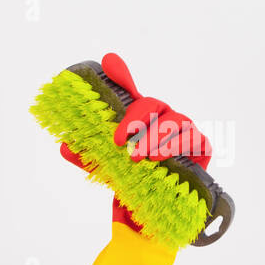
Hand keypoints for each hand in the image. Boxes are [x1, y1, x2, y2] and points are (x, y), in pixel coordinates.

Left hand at [60, 52, 211, 233]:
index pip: (130, 90)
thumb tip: (64, 146)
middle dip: (135, 120)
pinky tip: (161, 158)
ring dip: (155, 138)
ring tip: (138, 157)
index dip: (121, 74)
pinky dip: (177, 147)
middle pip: (152, 104)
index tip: (107, 61)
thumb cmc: (131, 176)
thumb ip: (85, 155)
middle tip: (118, 141)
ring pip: (175, 122)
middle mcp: (162, 116)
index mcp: (138, 117)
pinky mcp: (200, 146)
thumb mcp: (104, 165)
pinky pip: (194, 140)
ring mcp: (183, 129)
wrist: (156, 204)